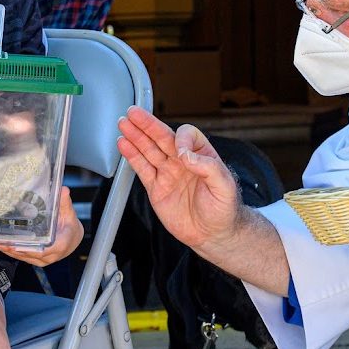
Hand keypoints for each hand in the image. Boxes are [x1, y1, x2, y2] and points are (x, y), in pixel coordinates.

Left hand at [0, 186, 83, 266]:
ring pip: (25, 257)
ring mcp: (44, 259)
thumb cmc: (70, 226)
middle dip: (13, 248)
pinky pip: (24, 258)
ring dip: (10, 251)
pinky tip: (1, 247)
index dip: (29, 248)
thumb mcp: (69, 213)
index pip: (45, 249)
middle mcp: (52, 255)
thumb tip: (63, 189)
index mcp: (61, 244)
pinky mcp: (37, 260)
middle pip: (30, 254)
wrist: (73, 238)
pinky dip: (12, 252)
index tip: (16, 245)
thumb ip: (64, 202)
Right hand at [116, 106, 240, 252]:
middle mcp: (182, 161)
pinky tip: (123, 144)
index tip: (179, 153)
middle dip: (147, 125)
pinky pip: (142, 169)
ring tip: (123, 124)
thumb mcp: (225, 186)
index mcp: (201, 155)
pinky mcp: (156, 188)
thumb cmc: (224, 210)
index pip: (186, 135)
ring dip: (136, 136)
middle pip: (162, 137)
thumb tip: (185, 155)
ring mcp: (168, 173)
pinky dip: (132, 156)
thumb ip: (209, 167)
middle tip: (133, 113)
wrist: (214, 235)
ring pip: (149, 150)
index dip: (180, 139)